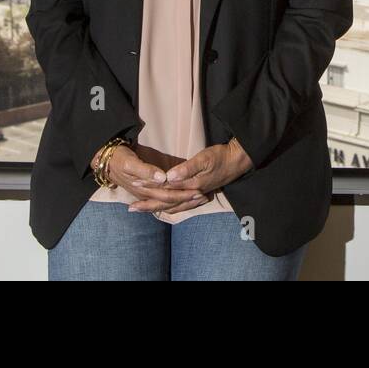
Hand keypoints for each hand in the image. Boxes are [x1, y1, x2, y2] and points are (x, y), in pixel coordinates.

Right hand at [90, 143, 196, 210]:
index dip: (184, 195)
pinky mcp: (144, 190)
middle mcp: (146, 193)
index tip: (199, 192)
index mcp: (144, 188)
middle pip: (170, 200)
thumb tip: (162, 178)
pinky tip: (179, 202)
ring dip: (182, 202)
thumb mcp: (130, 162)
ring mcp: (145, 193)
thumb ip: (146, 170)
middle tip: (204, 197)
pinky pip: (161, 200)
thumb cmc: (119, 159)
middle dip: (187, 200)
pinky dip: (172, 201)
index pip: (168, 195)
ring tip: (197, 200)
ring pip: (166, 202)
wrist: (105, 160)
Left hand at [127, 139, 253, 213]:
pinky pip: (181, 207)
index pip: (165, 189)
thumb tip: (169, 176)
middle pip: (166, 202)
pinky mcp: (199, 194)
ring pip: (172, 206)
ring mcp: (195, 196)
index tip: (134, 185)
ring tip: (142, 210)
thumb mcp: (204, 158)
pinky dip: (170, 209)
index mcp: (190, 185)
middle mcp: (191, 194)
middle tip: (131, 208)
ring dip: (156, 208)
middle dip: (148, 204)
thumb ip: (187, 168)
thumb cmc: (220, 157)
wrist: (237, 161)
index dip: (149, 187)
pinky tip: (164, 209)